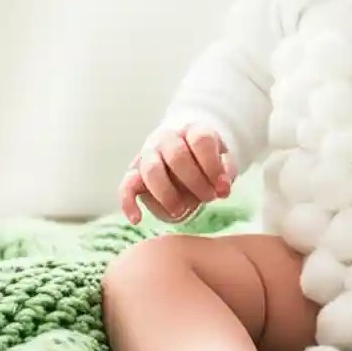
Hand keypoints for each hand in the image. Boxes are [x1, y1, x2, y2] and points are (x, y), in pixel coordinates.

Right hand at [118, 124, 232, 223]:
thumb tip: (222, 189)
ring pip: (150, 169)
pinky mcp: (134, 173)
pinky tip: (138, 219)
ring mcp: (148, 154)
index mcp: (193, 131)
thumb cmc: (206, 161)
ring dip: (167, 194)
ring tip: (181, 211)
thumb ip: (225, 172)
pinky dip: (128, 203)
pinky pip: (125, 186)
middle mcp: (167, 138)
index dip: (212, 165)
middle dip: (194, 181)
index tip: (222, 188)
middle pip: (176, 155)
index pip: (201, 140)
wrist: (184, 154)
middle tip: (208, 198)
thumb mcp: (222, 162)